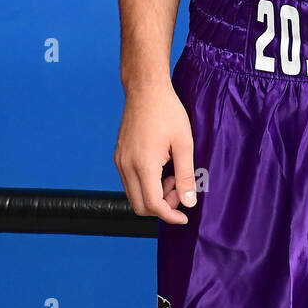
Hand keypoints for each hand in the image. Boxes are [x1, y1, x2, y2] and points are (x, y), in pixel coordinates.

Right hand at [114, 76, 196, 224]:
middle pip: (140, 206)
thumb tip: (189, 202)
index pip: (153, 204)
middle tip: (181, 188)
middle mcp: (126, 166)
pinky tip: (162, 167)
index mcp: (143, 164)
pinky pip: (130, 182)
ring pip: (134, 195)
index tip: (184, 217)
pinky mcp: (119, 156)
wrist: (146, 89)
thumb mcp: (184, 143)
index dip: (169, 215)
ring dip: (154, 194)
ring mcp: (120, 161)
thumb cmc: (167, 112)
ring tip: (173, 174)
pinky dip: (146, 184)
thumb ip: (186, 175)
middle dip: (162, 205)